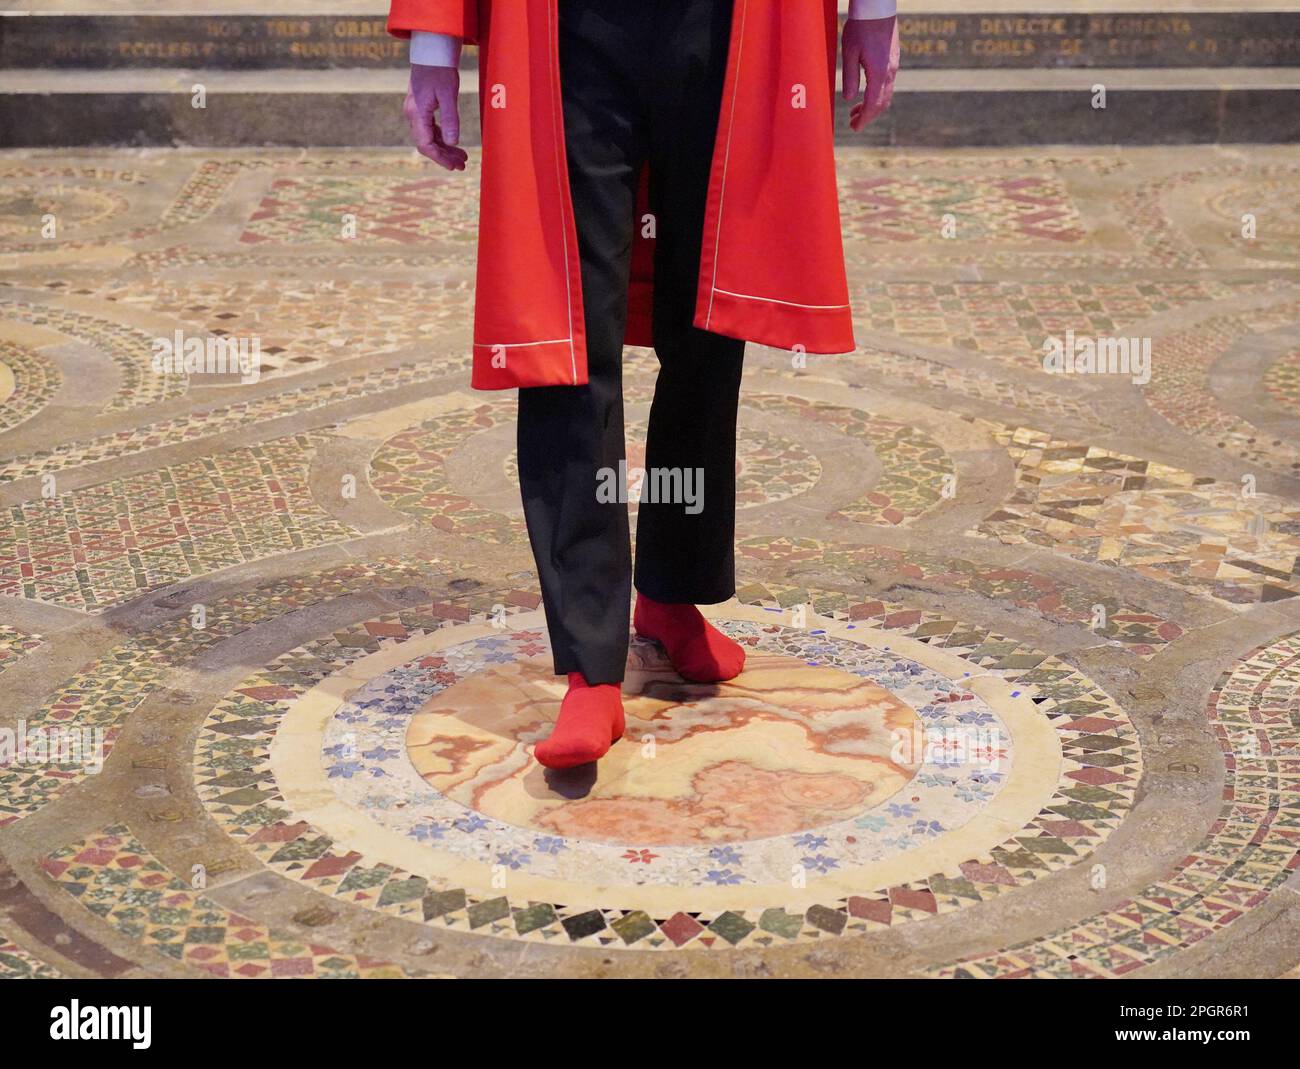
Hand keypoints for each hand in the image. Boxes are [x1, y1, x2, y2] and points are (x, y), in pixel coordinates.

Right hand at [404, 63, 467, 170]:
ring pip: (429, 138)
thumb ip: (450, 118)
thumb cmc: (440, 70)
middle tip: (463, 165)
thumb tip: (452, 141)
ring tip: (462, 157)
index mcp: (417, 113)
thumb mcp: (448, 94)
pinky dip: (442, 138)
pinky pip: (430, 129)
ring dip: (444, 148)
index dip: (440, 158)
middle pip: (427, 144)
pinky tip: (453, 143)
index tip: (454, 166)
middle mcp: (413, 115)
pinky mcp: (421, 108)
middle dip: (444, 156)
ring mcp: (416, 112)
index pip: (425, 145)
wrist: (431, 52)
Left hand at [842, 16, 899, 130]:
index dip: (864, 119)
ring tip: (855, 111)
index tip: (855, 128)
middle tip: (853, 123)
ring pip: (885, 94)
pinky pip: (887, 84)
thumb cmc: (861, 27)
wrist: (878, 8)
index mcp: (879, 73)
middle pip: (882, 103)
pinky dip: (876, 95)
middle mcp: (890, 72)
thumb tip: (849, 99)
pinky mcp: (893, 60)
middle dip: (868, 116)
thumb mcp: (849, 53)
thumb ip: (850, 77)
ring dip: (871, 106)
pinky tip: (865, 94)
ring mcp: (893, 66)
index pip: (873, 105)